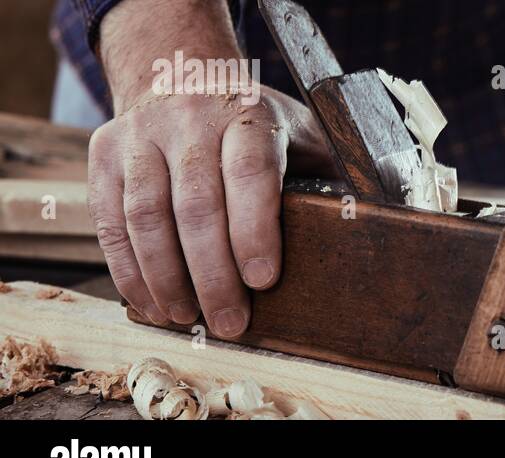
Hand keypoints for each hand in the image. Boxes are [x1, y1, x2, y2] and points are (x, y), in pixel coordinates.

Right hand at [87, 87, 329, 337]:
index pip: (250, 174)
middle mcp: (189, 120)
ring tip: (188, 319)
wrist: (179, 73)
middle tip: (231, 322)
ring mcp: (140, 137)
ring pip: (146, 216)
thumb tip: (385, 218)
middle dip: (213, 274)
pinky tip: (152, 303)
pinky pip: (111, 221)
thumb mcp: (301, 130)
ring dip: (166, 278)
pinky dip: (129, 270)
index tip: (264, 280)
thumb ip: (332, 168)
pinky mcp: (104, 156)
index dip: (255, 230)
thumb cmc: (253, 122)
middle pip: (197, 206)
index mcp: (248, 116)